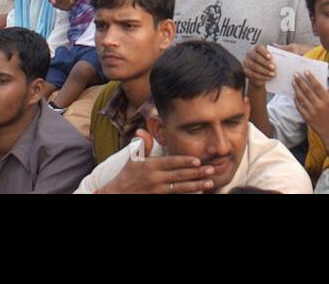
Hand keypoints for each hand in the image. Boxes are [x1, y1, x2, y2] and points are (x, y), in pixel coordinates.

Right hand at [100, 131, 215, 193]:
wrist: (117, 195)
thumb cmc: (127, 175)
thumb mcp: (132, 159)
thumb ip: (141, 145)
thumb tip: (142, 130)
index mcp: (150, 166)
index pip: (171, 162)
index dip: (185, 161)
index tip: (198, 160)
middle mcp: (154, 178)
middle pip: (179, 176)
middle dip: (196, 173)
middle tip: (212, 169)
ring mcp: (156, 190)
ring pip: (180, 188)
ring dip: (196, 185)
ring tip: (210, 183)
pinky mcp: (157, 198)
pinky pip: (175, 196)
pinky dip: (187, 194)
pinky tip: (198, 192)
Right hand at [241, 44, 275, 85]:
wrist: (266, 74)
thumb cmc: (272, 63)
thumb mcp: (278, 56)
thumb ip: (280, 49)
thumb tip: (276, 46)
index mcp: (258, 48)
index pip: (259, 47)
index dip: (264, 52)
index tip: (270, 57)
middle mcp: (250, 54)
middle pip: (255, 56)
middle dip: (265, 63)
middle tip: (274, 68)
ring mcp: (247, 62)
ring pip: (253, 66)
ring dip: (264, 71)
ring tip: (272, 74)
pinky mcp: (246, 71)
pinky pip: (252, 74)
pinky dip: (261, 77)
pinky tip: (268, 78)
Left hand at [292, 73, 328, 142]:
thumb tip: (324, 83)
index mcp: (328, 100)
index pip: (317, 86)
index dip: (311, 78)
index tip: (306, 71)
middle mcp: (319, 105)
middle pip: (307, 91)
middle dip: (301, 81)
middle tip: (295, 74)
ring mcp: (312, 112)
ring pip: (302, 98)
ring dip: (296, 89)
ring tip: (293, 82)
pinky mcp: (307, 118)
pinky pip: (299, 107)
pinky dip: (296, 101)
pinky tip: (295, 95)